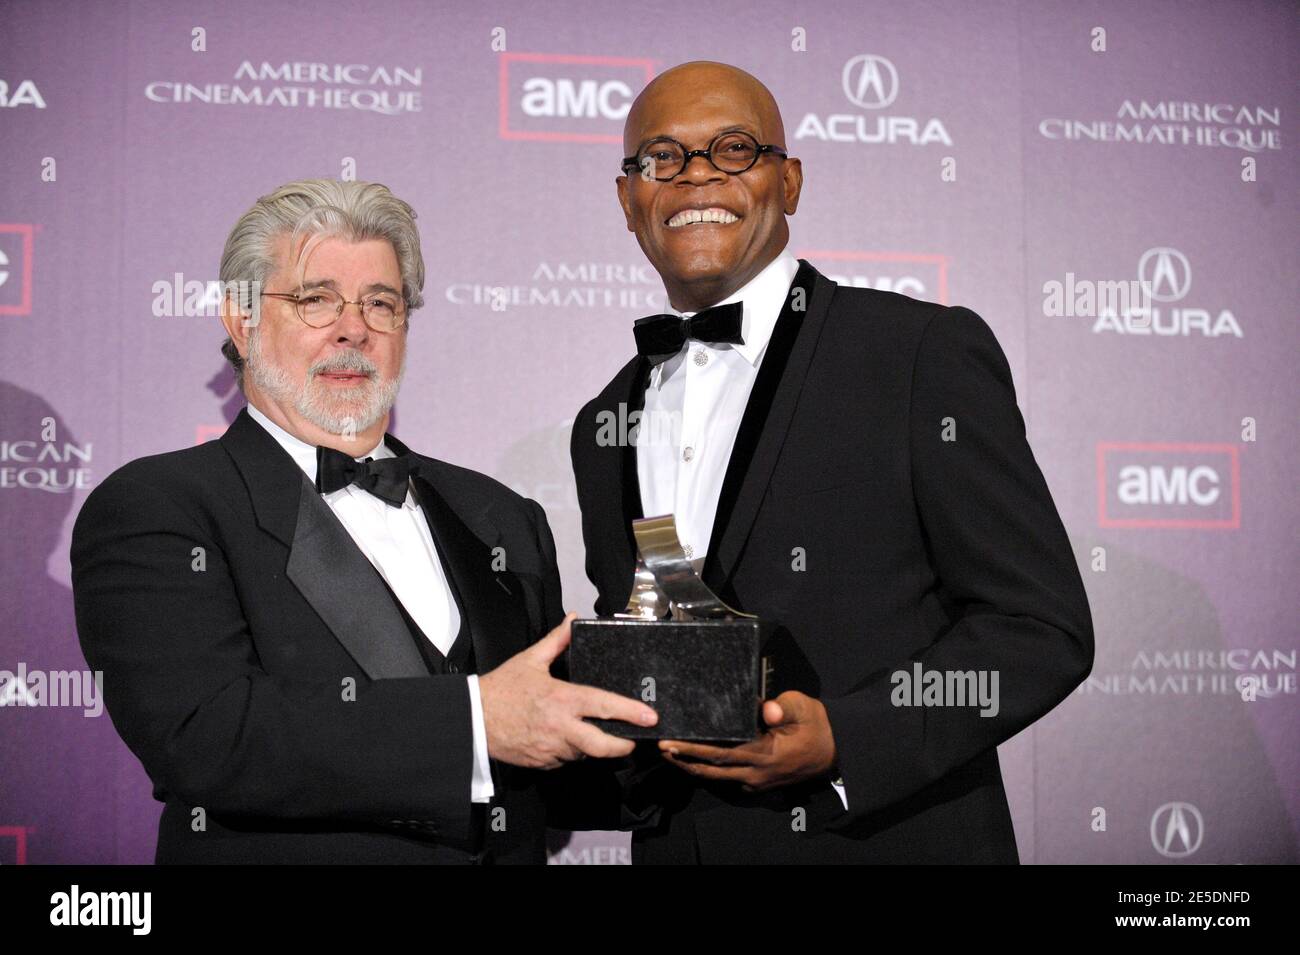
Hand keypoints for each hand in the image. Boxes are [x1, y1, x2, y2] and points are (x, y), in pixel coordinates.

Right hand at [479, 613, 657, 768]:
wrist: (473, 718)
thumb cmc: (501, 689)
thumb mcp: (530, 659)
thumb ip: (557, 641)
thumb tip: (573, 620)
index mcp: (562, 699)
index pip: (603, 706)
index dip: (630, 712)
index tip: (650, 716)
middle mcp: (560, 727)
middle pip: (602, 745)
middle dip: (623, 745)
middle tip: (633, 740)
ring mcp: (551, 748)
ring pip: (584, 753)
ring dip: (591, 746)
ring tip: (590, 731)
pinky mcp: (542, 762)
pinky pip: (565, 760)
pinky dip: (570, 752)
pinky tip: (565, 739)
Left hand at [658, 691, 835, 791]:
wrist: (835, 748)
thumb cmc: (816, 724)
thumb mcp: (802, 707)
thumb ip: (781, 708)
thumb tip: (764, 709)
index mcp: (765, 754)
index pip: (722, 753)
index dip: (695, 750)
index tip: (672, 743)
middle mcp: (757, 773)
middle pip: (713, 770)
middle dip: (685, 760)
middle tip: (660, 748)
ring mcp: (758, 781)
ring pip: (718, 777)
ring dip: (693, 766)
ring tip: (671, 754)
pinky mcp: (759, 782)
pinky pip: (728, 778)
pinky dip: (710, 769)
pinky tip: (696, 759)